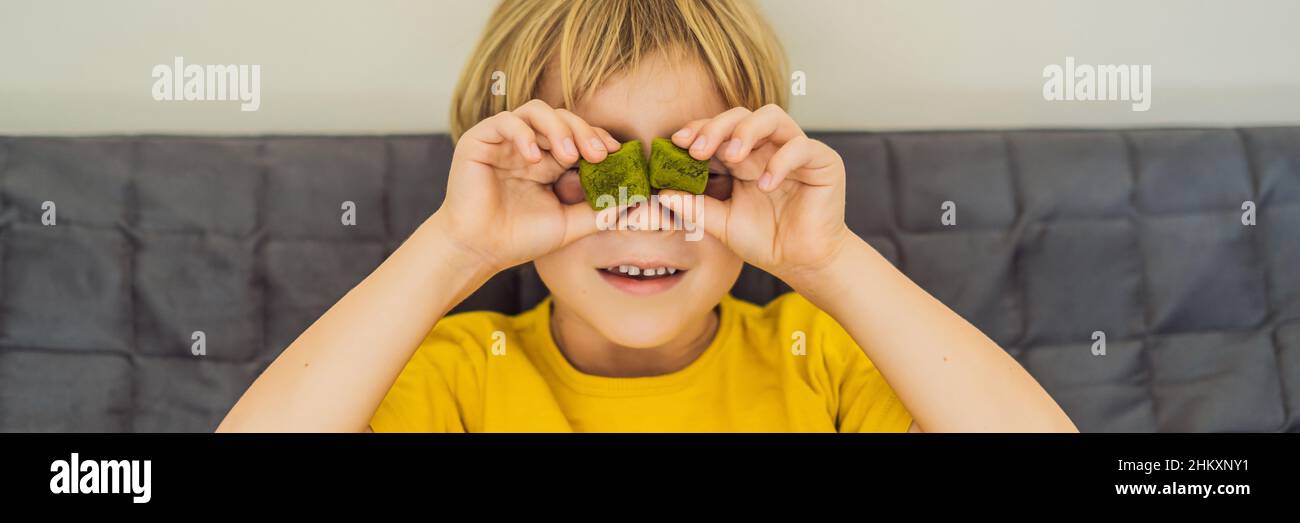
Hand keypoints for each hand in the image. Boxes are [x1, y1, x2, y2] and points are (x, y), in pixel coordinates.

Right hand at [431, 99, 622, 273]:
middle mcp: (528, 146)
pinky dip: (523, 134)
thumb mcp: (568, 224)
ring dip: (558, 128)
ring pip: (536, 112)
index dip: (597, 137)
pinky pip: (506, 121)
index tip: (616, 152)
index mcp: (548, 161)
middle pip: (562, 118)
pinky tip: (534, 158)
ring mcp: (504, 141)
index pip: (578, 135)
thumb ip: (599, 211)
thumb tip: (634, 199)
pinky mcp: (480, 140)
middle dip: (584, 131)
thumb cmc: (518, 238)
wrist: (479, 250)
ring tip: (569, 154)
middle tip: (598, 153)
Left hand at [661, 105, 853, 287]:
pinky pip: (800, 146)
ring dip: (746, 131)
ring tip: (732, 156)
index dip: (698, 130)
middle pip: (741, 116)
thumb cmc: (766, 241)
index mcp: (744, 158)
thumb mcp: (722, 223)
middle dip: (716, 127)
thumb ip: (695, 207)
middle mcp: (768, 148)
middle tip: (698, 150)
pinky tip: (764, 184)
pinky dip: (780, 162)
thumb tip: (661, 193)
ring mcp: (795, 151)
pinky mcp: (822, 161)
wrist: (802, 263)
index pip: (719, 131)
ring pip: (771, 117)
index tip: (677, 142)